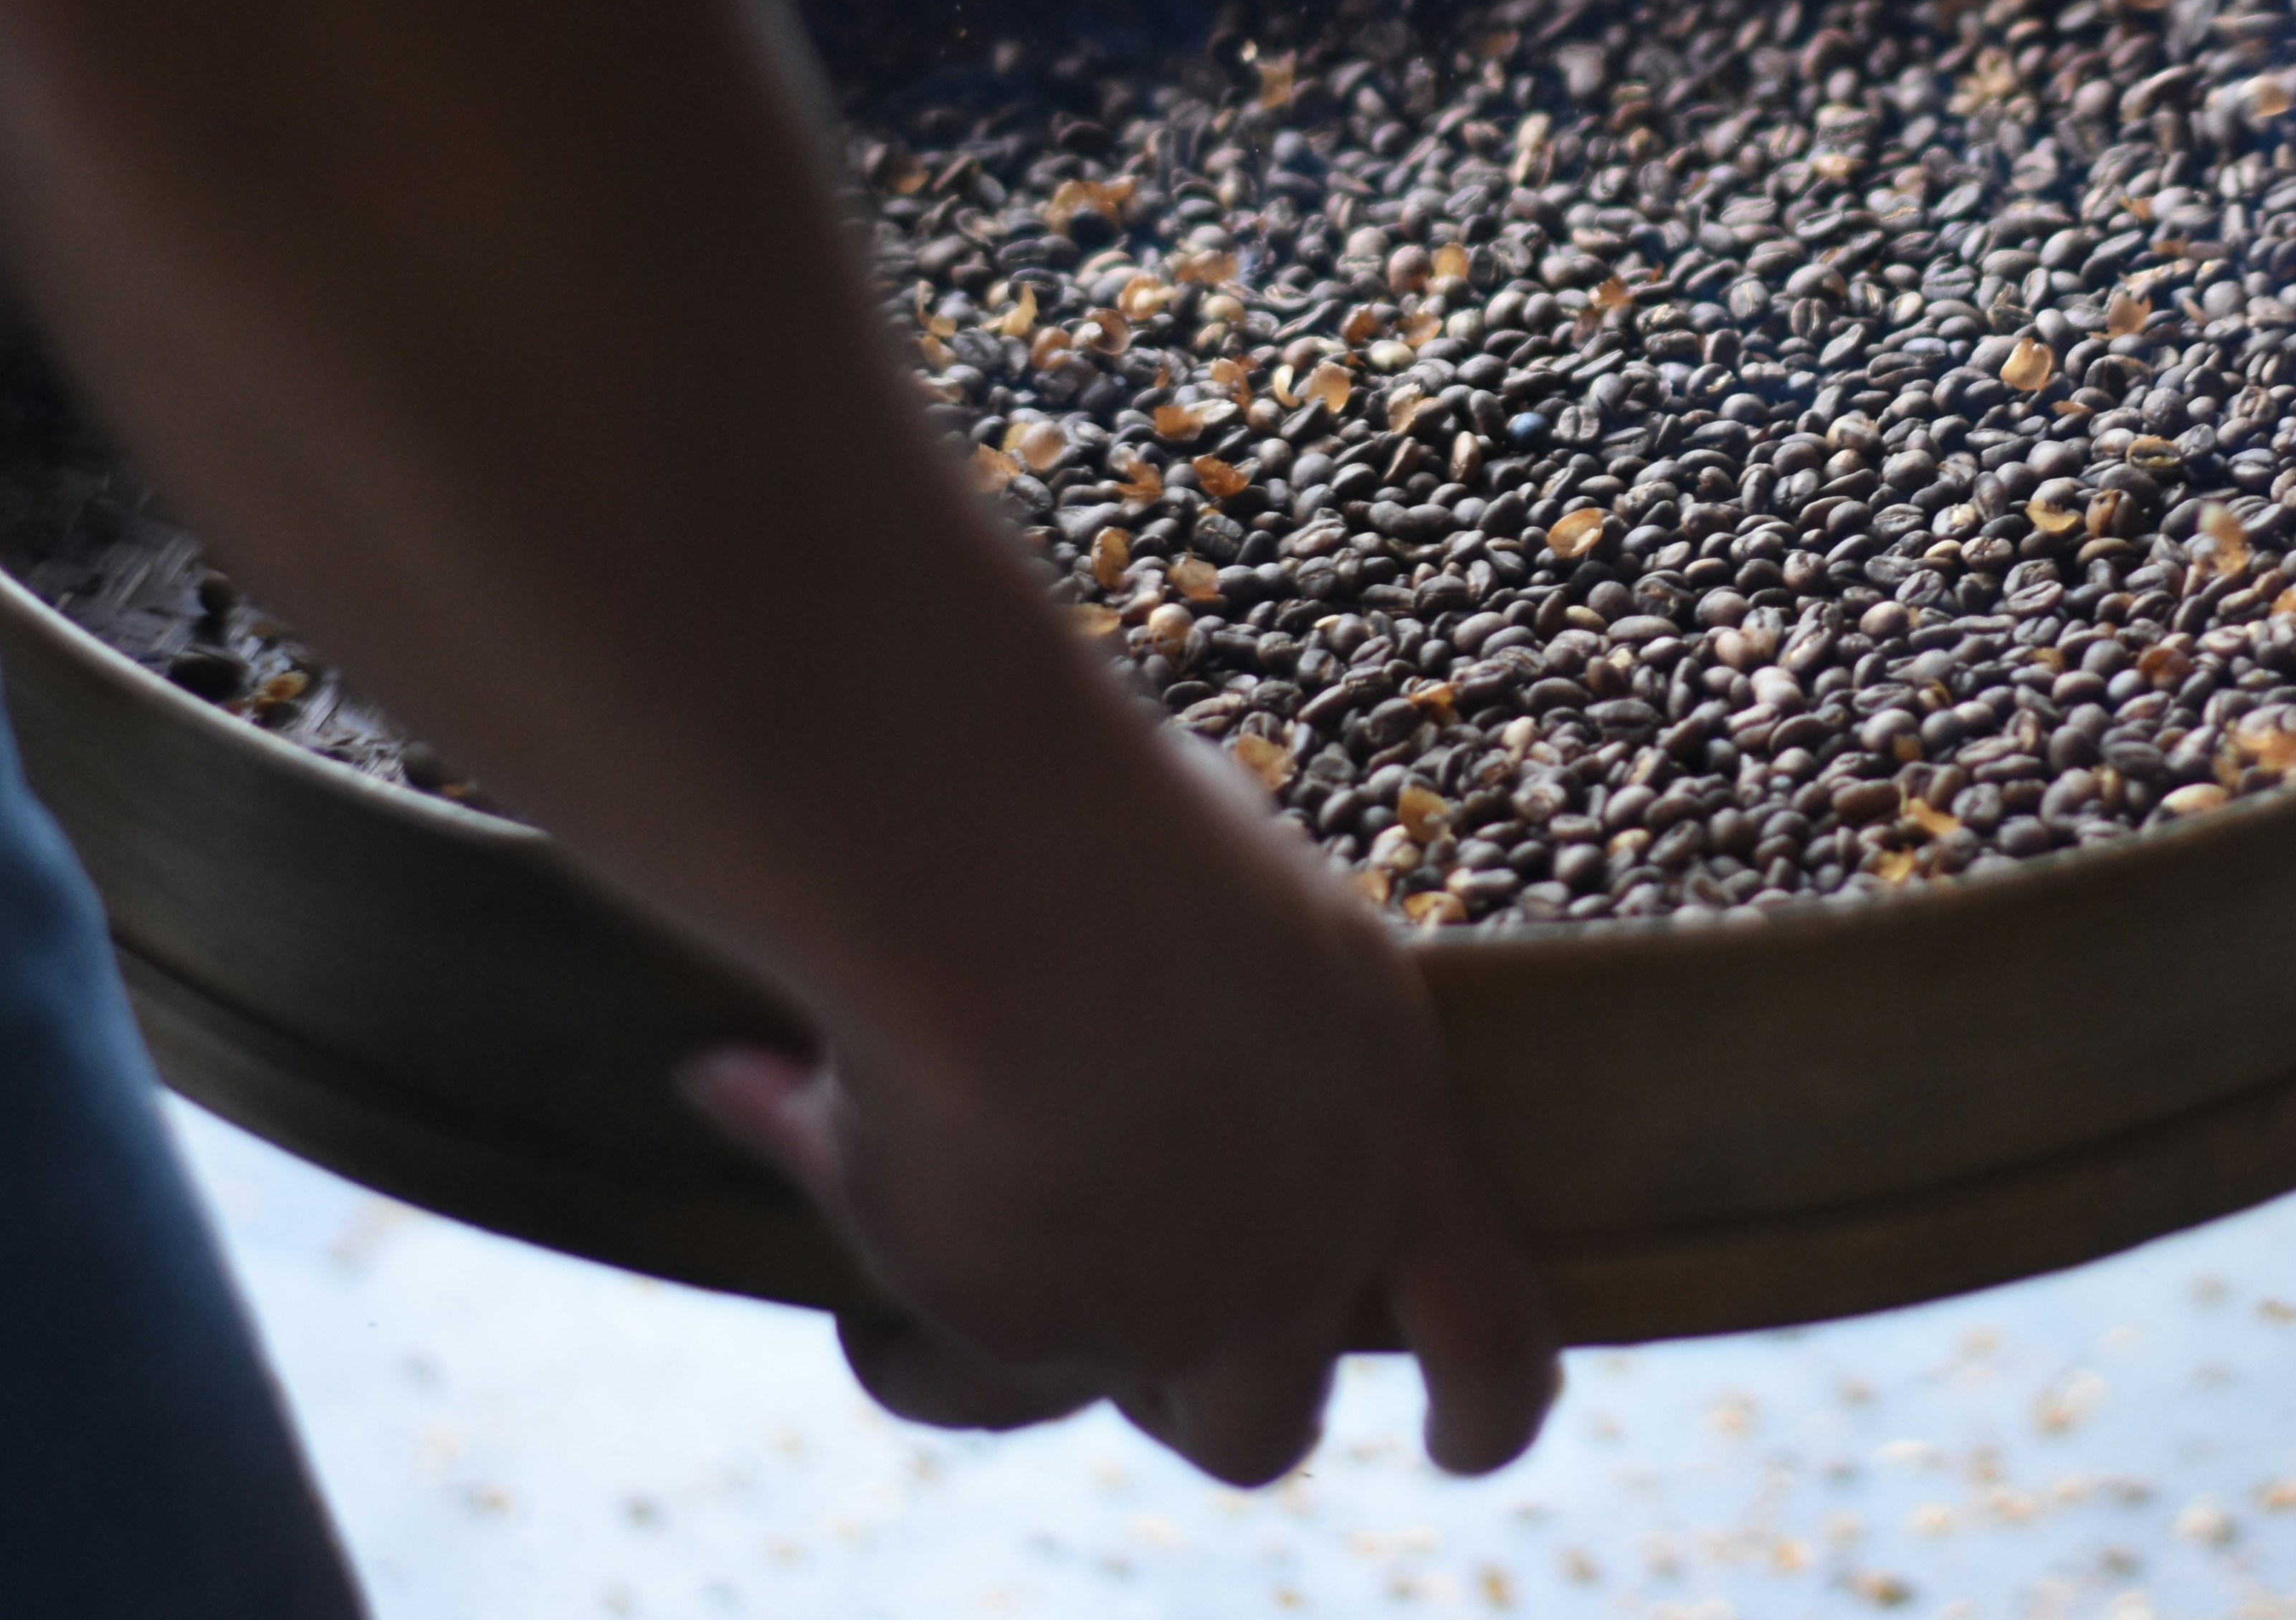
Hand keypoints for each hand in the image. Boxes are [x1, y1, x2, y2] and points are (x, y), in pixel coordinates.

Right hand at [689, 737, 1556, 1482]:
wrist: (1038, 913)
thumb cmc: (1154, 845)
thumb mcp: (1249, 907)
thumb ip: (1233, 985)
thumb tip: (1171, 942)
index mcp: (1399, 1146)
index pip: (1497, 1343)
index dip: (1487, 1412)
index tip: (1465, 1450)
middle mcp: (1294, 1263)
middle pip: (1263, 1428)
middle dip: (1201, 1399)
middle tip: (1143, 1345)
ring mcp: (1159, 1319)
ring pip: (1089, 1399)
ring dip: (1025, 1353)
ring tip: (945, 1256)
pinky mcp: (1021, 1338)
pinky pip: (937, 1366)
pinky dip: (881, 1297)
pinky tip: (798, 1183)